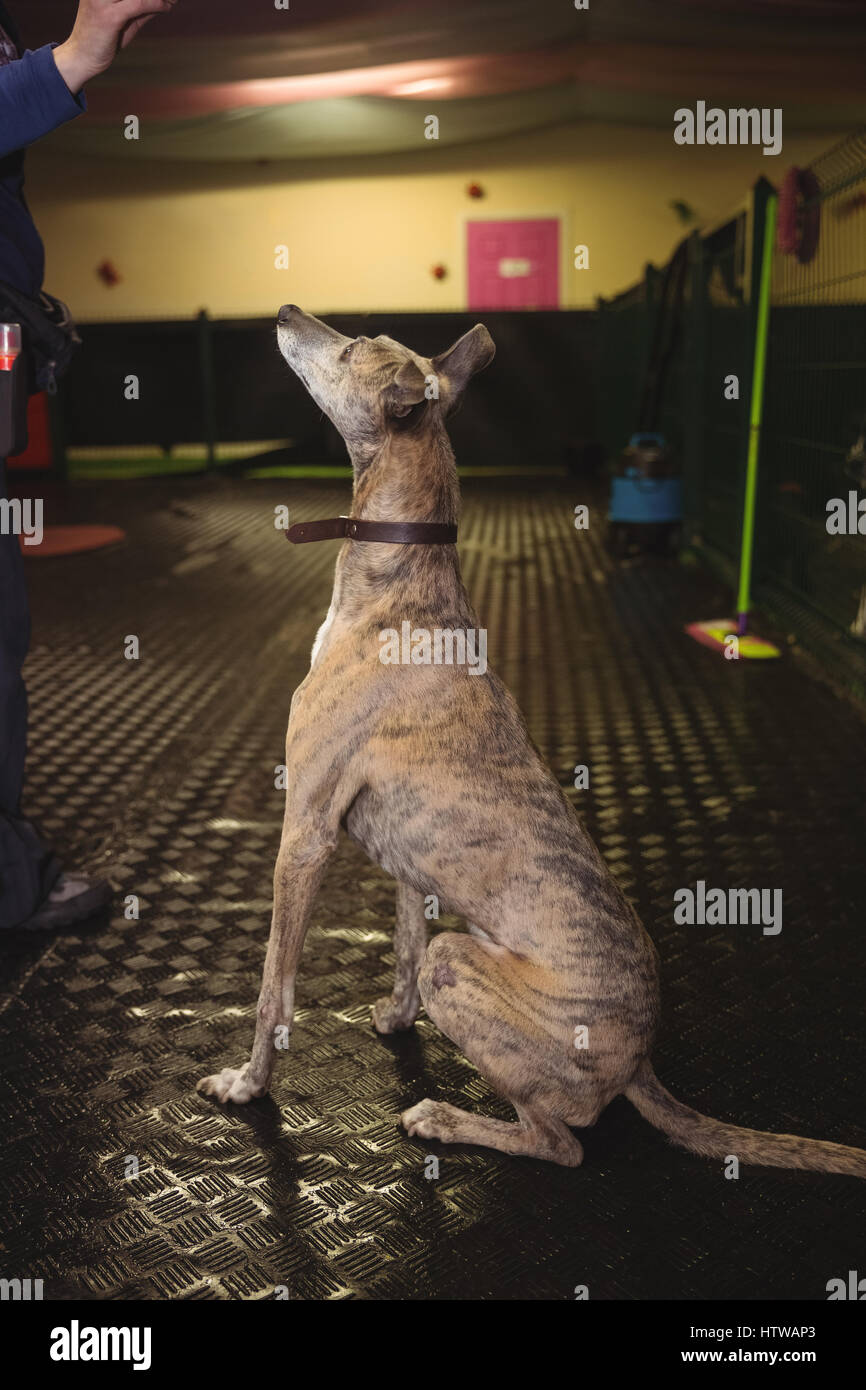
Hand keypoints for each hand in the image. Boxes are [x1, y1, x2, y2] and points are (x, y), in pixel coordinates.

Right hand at [54, 0, 175, 93]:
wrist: (80, 58)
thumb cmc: (102, 39)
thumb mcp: (125, 19)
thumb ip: (142, 8)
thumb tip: (166, 1)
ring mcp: (102, 0)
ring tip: (173, 0)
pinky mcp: (109, 16)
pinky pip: (138, 4)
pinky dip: (156, 4)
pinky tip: (166, 7)